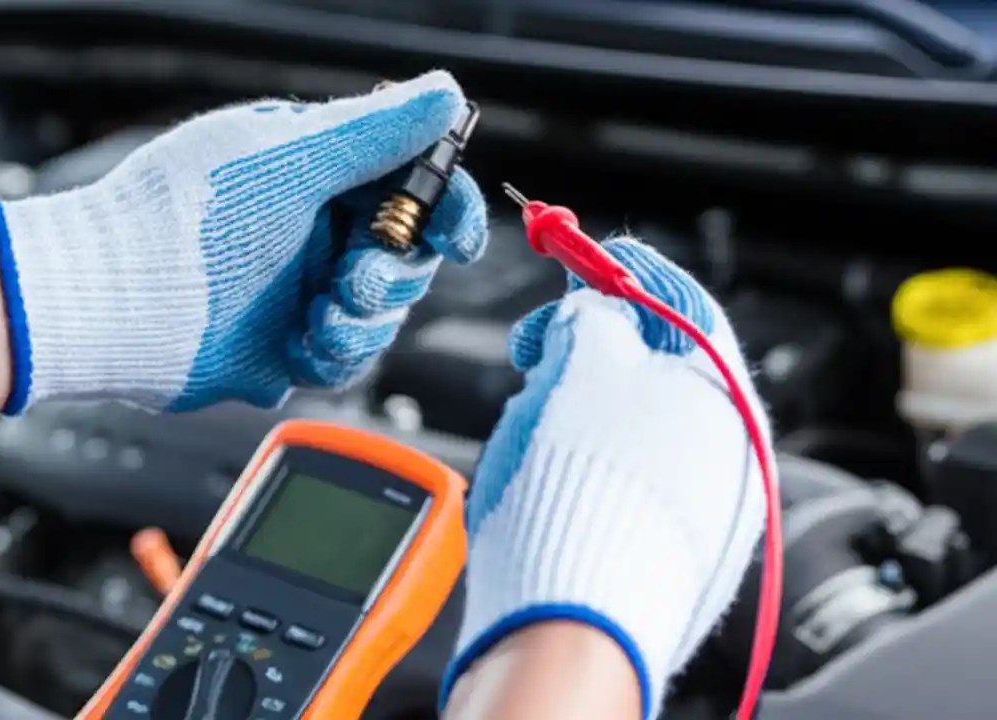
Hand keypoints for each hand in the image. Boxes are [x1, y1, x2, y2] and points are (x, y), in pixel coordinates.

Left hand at [0, 71, 485, 413]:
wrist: (113, 296)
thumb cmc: (185, 213)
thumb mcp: (288, 157)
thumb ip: (375, 131)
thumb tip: (445, 91)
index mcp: (319, 175)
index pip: (411, 186)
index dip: (445, 209)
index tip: (455, 233)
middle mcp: (315, 232)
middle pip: (409, 257)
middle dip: (394, 271)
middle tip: (355, 276)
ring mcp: (301, 291)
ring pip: (384, 314)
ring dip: (366, 318)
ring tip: (320, 315)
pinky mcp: (285, 348)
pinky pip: (346, 359)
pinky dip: (335, 352)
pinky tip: (300, 341)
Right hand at [443, 239, 768, 717]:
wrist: (568, 621)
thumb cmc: (579, 495)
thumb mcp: (579, 364)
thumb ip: (591, 316)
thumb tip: (590, 310)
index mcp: (722, 393)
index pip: (681, 301)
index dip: (626, 270)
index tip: (583, 256)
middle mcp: (726, 451)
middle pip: (655, 363)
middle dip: (588, 344)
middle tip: (537, 345)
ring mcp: (699, 506)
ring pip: (631, 422)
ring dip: (577, 403)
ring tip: (530, 421)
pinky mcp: (663, 548)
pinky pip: (623, 477)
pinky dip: (584, 459)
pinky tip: (544, 473)